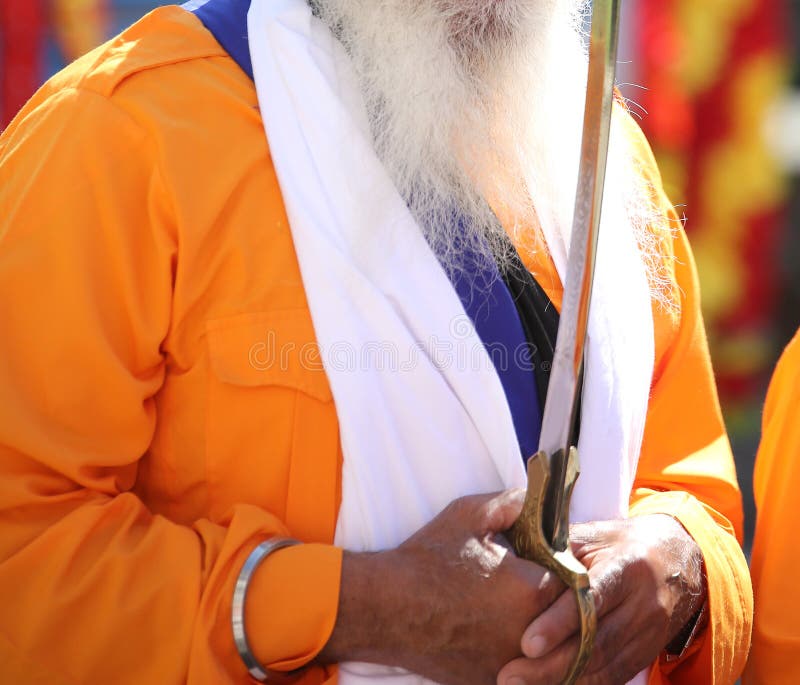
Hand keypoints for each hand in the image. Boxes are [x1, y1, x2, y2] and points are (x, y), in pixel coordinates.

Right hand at [321, 490, 563, 684]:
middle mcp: (531, 632)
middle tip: (522, 586)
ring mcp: (513, 662)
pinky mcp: (493, 681)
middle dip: (551, 601)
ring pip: (546, 647)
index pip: (573, 578)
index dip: (559, 567)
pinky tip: (490, 631)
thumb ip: (513, 502)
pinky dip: (514, 652)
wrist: (386, 608)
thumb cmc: (428, 559)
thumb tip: (539, 499)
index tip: (539, 561)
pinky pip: (521, 668)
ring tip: (505, 609)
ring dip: (537, 629)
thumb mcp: (469, 514)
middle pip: (564, 617)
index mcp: (532, 588)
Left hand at [497, 514, 706, 684]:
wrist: (674, 561)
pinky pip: (612, 678)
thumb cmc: (618, 543)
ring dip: (560, 682)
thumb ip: (558, 548)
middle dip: (551, 665)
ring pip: (603, 668)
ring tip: (519, 684)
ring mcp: (649, 635)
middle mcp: (643, 605)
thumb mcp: (593, 535)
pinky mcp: (646, 655)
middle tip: (510, 675)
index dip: (559, 623)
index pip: (591, 599)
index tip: (527, 643)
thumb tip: (514, 560)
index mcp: (628, 567)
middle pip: (595, 643)